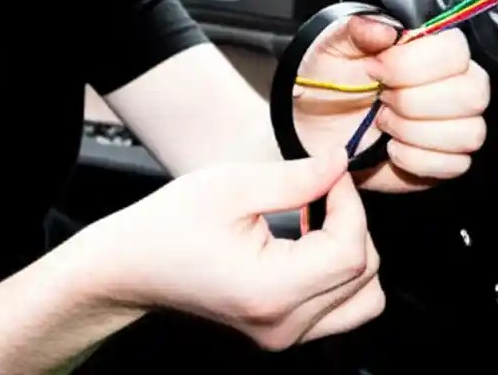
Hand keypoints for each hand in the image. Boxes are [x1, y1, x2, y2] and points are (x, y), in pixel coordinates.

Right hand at [83, 149, 383, 350]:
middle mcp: (283, 325)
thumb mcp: (231, 185)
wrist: (132, 266)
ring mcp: (284, 336)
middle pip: (364, 273)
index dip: (350, 203)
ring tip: (314, 221)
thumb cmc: (170, 224)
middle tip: (318, 189)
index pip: (350, 251)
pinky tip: (306, 242)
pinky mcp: (284, 334)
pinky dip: (338, 271)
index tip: (330, 173)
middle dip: (352, 223)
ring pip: (364, 295)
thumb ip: (297, 176)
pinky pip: (343, 305)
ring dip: (351, 251)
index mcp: (270, 291)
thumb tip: (341, 161)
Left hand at [293, 16, 489, 192]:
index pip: (456, 50)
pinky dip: (415, 160)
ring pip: (468, 132)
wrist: (314, 125)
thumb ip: (357, 30)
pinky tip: (391, 148)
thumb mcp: (332, 44)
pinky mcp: (446, 161)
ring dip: (414, 132)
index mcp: (431, 49)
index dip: (413, 64)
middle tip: (381, 100)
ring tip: (384, 123)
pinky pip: (454, 165)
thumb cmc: (330, 81)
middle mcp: (453, 84)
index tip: (375, 70)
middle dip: (414, 102)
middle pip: (472, 95)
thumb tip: (386, 30)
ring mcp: (454, 125)